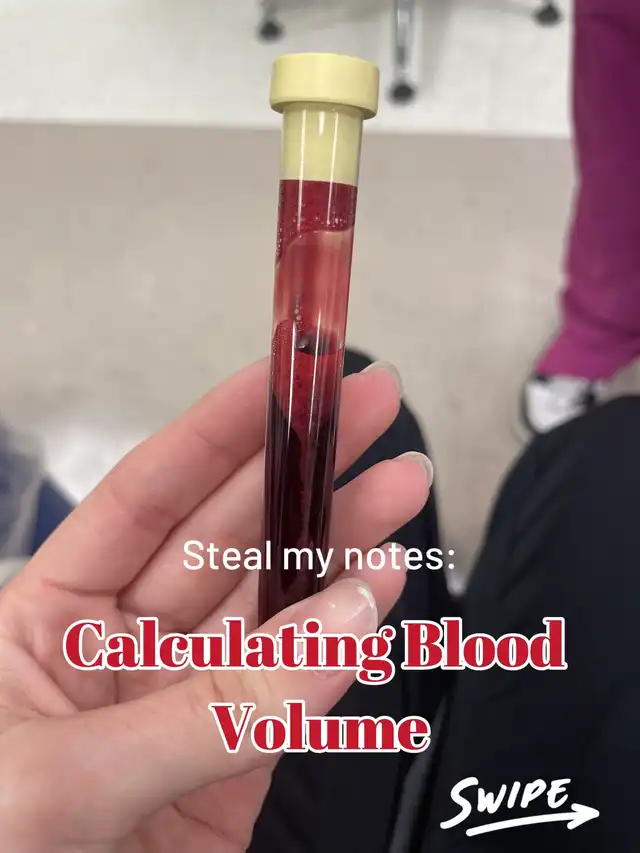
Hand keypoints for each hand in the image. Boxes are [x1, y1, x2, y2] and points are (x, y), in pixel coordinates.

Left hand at [0, 359, 430, 852]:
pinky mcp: (230, 780)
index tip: (288, 376)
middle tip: (373, 409)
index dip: (222, 428)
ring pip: (274, 611)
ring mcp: (181, 707)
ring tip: (401, 489)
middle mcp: (118, 648)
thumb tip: (346, 618)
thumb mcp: (55, 775)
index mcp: (48, 615)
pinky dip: (345, 653)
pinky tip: (382, 590)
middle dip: (301, 468)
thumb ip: (212, 704)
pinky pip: (297, 702)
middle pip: (226, 536)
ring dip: (339, 547)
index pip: (149, 494)